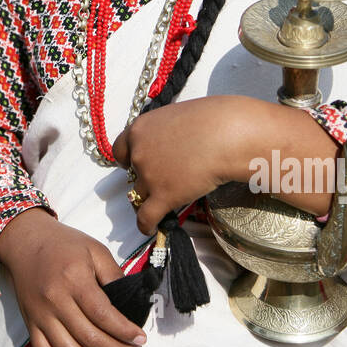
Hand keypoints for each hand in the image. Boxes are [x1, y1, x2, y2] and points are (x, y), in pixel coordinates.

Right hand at [0, 208, 146, 346]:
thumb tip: (130, 302)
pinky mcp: (31, 323)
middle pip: (89, 337)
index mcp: (74, 279)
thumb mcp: (95, 250)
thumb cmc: (62, 244)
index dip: (124, 331)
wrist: (25, 241)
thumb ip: (114, 275)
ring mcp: (40, 314)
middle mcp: (55, 299)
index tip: (140, 338)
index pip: (103, 314)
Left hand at [113, 95, 340, 233]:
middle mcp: (138, 153)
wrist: (226, 135)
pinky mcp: (163, 196)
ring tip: (156, 207)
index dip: (129, 160)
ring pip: (138, 197)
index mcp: (139, 129)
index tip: (136, 165)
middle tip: (158, 181)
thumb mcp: (176, 117)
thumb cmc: (210, 119)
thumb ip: (163, 132)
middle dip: (142, 179)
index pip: (120, 150)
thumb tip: (169, 144)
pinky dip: (146, 225)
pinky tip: (151, 229)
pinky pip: (145, 218)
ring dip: (147, 201)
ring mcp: (149, 176)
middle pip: (131, 175)